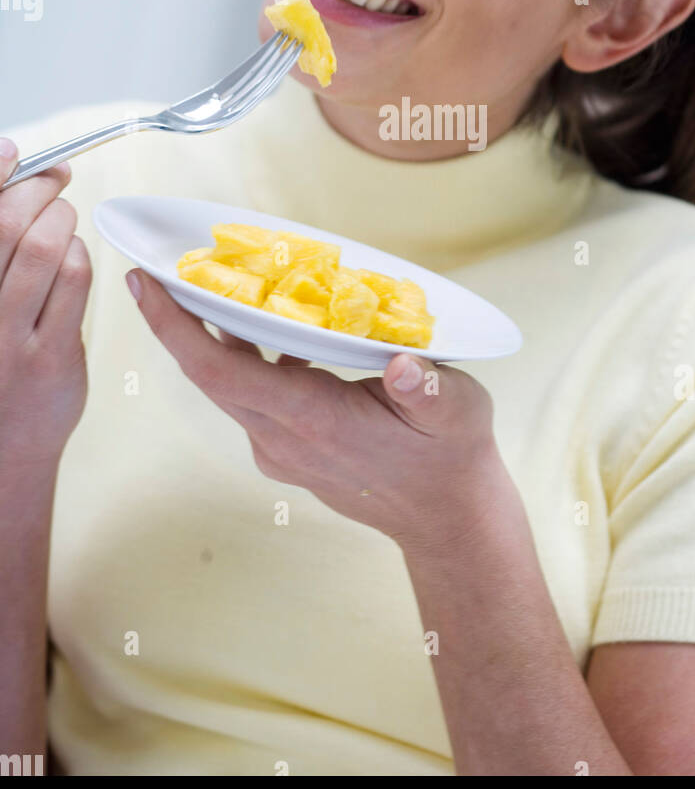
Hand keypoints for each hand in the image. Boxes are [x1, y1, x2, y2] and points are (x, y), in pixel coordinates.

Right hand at [0, 141, 92, 470]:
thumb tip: (9, 184)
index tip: (12, 150)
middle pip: (6, 224)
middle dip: (36, 187)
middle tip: (51, 178)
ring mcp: (8, 337)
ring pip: (44, 247)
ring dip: (61, 217)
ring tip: (61, 214)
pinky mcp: (51, 354)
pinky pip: (74, 279)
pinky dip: (77, 252)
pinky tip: (71, 254)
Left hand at [127, 269, 513, 553]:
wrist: (444, 518)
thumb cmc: (450, 459)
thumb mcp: (455, 412)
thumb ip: (427, 388)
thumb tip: (403, 367)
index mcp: (314, 420)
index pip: (221, 371)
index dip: (176, 327)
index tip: (145, 284)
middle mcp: (283, 438)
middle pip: (210, 374)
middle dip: (178, 321)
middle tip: (160, 270)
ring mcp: (281, 449)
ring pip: (229, 384)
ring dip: (212, 337)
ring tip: (210, 285)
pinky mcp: (287, 450)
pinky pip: (251, 395)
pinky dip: (246, 356)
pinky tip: (266, 325)